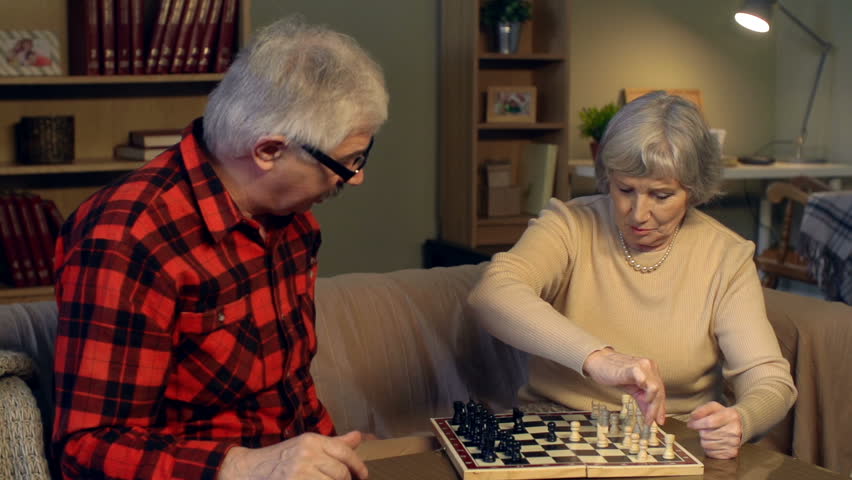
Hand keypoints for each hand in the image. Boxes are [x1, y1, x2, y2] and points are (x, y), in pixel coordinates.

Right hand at [218, 430, 368, 479]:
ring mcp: (299, 472)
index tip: (363, 476)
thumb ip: (333, 444)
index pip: (344, 451)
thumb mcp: (306, 445)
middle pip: (340, 472)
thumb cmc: (280, 459)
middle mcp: (306, 454)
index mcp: (311, 440)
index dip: (358, 465)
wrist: (247, 471)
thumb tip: (358, 437)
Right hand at [582, 348, 665, 424]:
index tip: (658, 420)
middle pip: (659, 392)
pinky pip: (644, 380)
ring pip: (655, 388)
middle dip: (656, 410)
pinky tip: (643, 399)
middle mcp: (650, 367)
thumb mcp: (632, 389)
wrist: (598, 361)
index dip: (660, 408)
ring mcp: (643, 366)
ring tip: (645, 411)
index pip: (660, 392)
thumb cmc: (613, 372)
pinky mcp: (633, 368)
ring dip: (652, 404)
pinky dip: (646, 391)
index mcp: (651, 370)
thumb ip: (642, 400)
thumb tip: (650, 415)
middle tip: (651, 421)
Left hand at [686, 401, 742, 458]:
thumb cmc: (722, 415)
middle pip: (706, 435)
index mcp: (730, 416)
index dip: (697, 424)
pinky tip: (713, 442)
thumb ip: (701, 410)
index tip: (691, 424)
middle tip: (706, 429)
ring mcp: (734, 443)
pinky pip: (711, 453)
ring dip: (704, 440)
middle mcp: (734, 430)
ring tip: (710, 435)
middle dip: (701, 431)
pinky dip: (708, 448)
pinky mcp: (732, 453)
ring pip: (706, 445)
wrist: (739, 425)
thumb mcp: (713, 407)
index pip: (709, 422)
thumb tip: (692, 418)